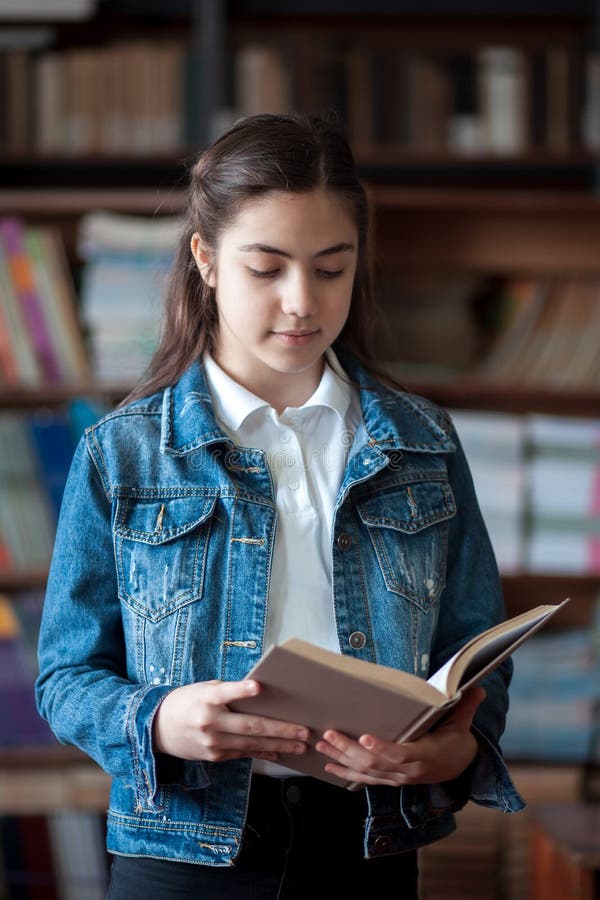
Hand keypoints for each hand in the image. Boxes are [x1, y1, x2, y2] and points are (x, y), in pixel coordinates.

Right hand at [153, 679, 309, 763]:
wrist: (157, 728)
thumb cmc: (186, 702)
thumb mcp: (203, 690)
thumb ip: (227, 692)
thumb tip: (259, 693)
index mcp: (206, 699)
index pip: (226, 692)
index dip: (241, 690)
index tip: (258, 687)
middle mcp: (209, 722)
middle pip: (250, 726)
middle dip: (280, 730)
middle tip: (303, 731)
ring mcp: (212, 742)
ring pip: (251, 744)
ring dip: (278, 745)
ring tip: (299, 746)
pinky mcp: (214, 755)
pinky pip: (242, 754)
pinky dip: (262, 753)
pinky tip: (278, 753)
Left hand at [314, 686, 484, 786]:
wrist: (459, 768)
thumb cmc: (457, 741)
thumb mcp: (462, 723)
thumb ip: (466, 705)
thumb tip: (478, 687)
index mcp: (425, 756)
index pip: (401, 754)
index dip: (382, 749)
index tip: (364, 737)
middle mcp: (408, 771)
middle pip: (375, 763)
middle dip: (350, 749)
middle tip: (330, 734)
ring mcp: (398, 778)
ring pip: (366, 771)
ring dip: (342, 759)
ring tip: (322, 745)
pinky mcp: (391, 780)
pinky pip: (366, 779)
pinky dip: (347, 773)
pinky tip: (329, 766)